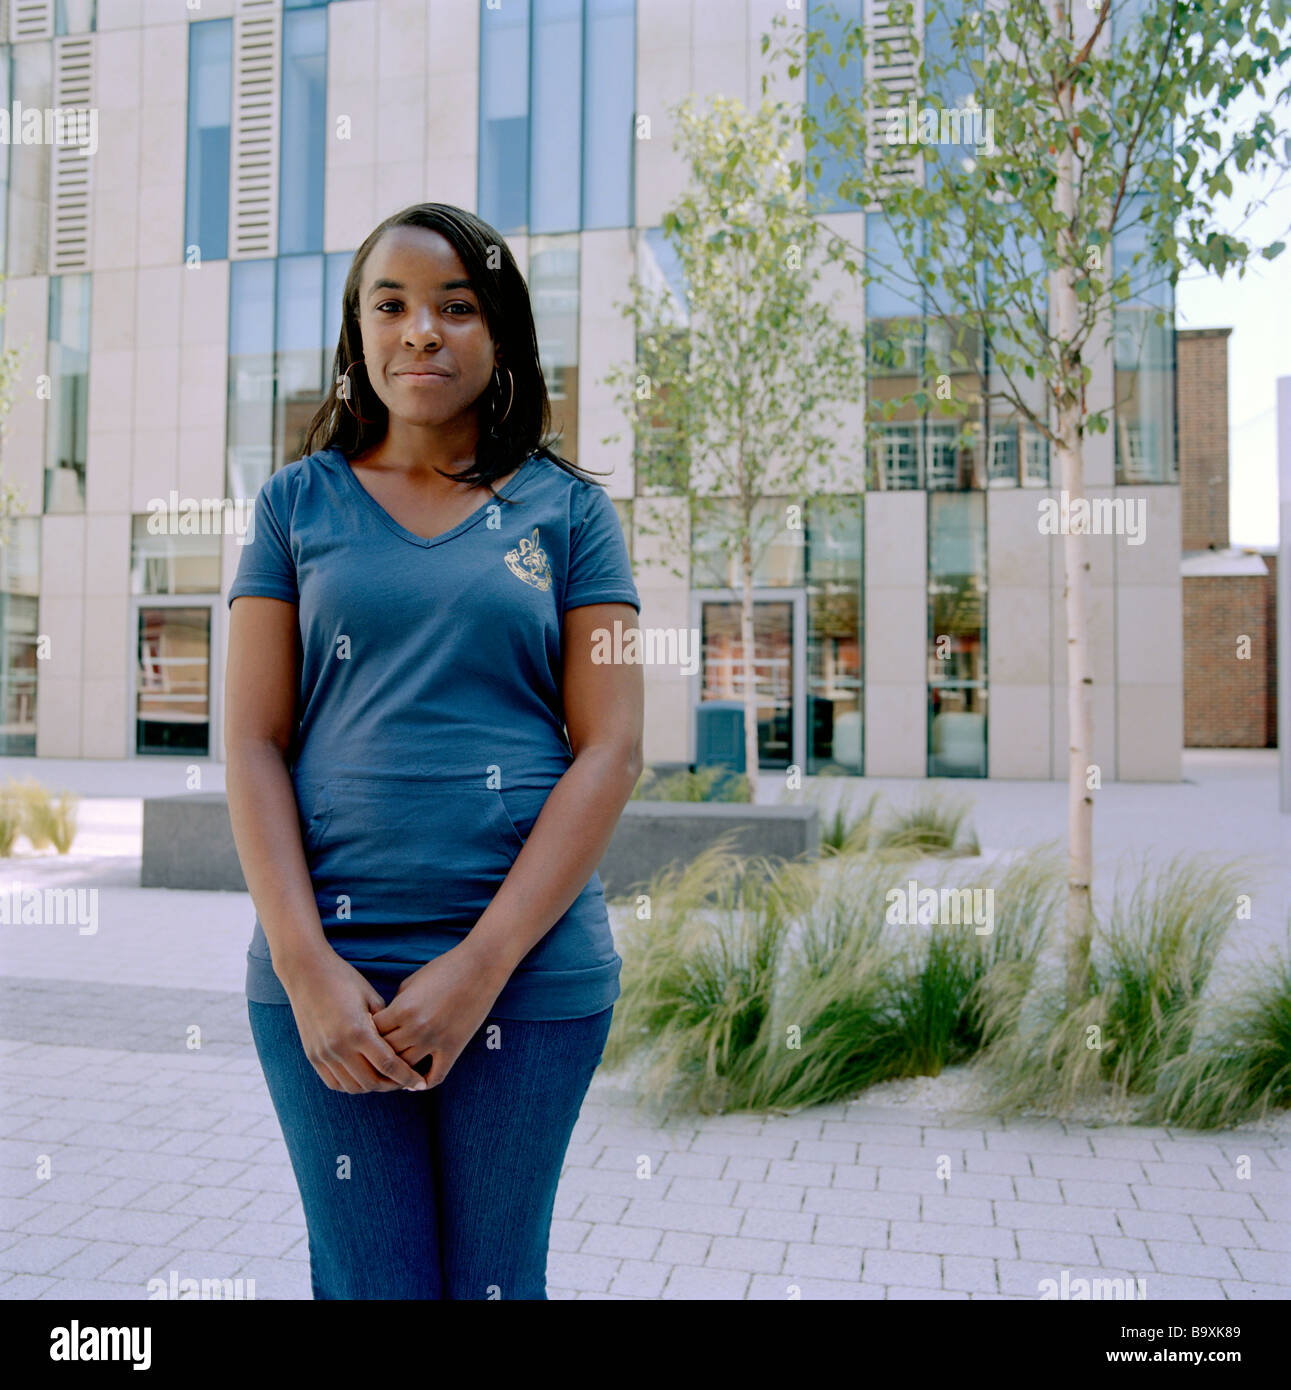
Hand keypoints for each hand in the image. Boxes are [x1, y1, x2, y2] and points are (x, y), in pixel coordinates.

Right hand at [279, 949, 429, 1094]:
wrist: (306, 972)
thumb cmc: (344, 979)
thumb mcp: (371, 998)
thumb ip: (386, 1024)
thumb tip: (401, 1045)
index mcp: (358, 1031)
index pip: (389, 1065)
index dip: (407, 1077)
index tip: (420, 1084)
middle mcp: (339, 1047)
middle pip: (372, 1081)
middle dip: (392, 1085)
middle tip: (405, 1081)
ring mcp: (323, 1054)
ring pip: (353, 1087)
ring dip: (372, 1086)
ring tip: (385, 1079)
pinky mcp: (312, 1056)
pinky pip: (334, 1083)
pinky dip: (351, 1084)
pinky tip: (363, 1076)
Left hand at [371, 941, 509, 1089]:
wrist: (480, 967)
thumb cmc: (444, 968)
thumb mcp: (411, 983)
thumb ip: (395, 1005)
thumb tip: (386, 1024)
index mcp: (402, 1009)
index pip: (372, 1033)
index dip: (367, 1036)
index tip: (366, 1037)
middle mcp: (416, 1028)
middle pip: (385, 1054)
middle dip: (377, 1056)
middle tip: (373, 1061)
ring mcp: (435, 1040)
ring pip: (405, 1068)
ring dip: (397, 1072)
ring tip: (390, 1074)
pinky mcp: (453, 1048)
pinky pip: (434, 1077)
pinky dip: (422, 1084)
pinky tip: (415, 1083)